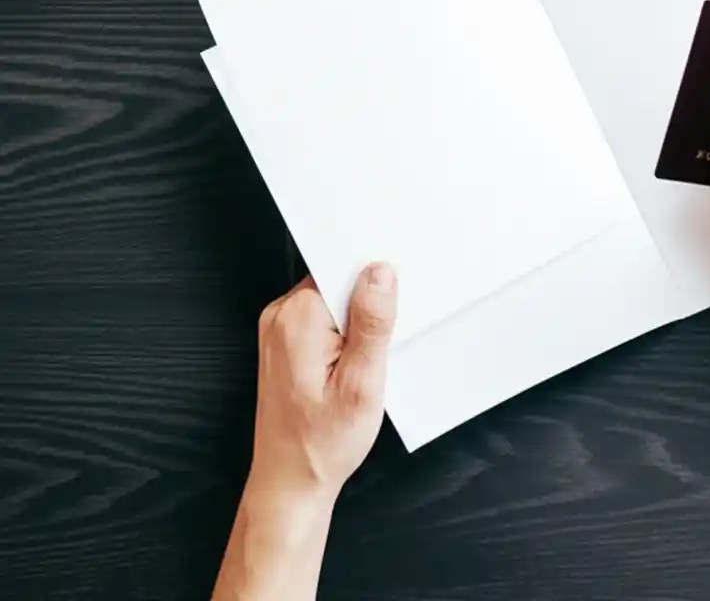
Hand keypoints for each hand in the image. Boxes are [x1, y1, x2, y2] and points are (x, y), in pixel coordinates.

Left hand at [250, 263, 397, 501]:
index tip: (391, 313)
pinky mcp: (284, 343)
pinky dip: (344, 337)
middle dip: (368, 307)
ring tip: (363, 365)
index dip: (376, 283)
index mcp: (299, 318)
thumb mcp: (362, 384)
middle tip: (379, 349)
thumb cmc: (322, 443)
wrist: (290, 481)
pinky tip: (352, 368)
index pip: (344, 268)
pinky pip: (323, 320)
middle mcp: (281, 317)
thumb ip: (372, 323)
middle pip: (338, 282)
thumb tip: (381, 272)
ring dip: (357, 325)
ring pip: (333, 301)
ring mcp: (279, 329)